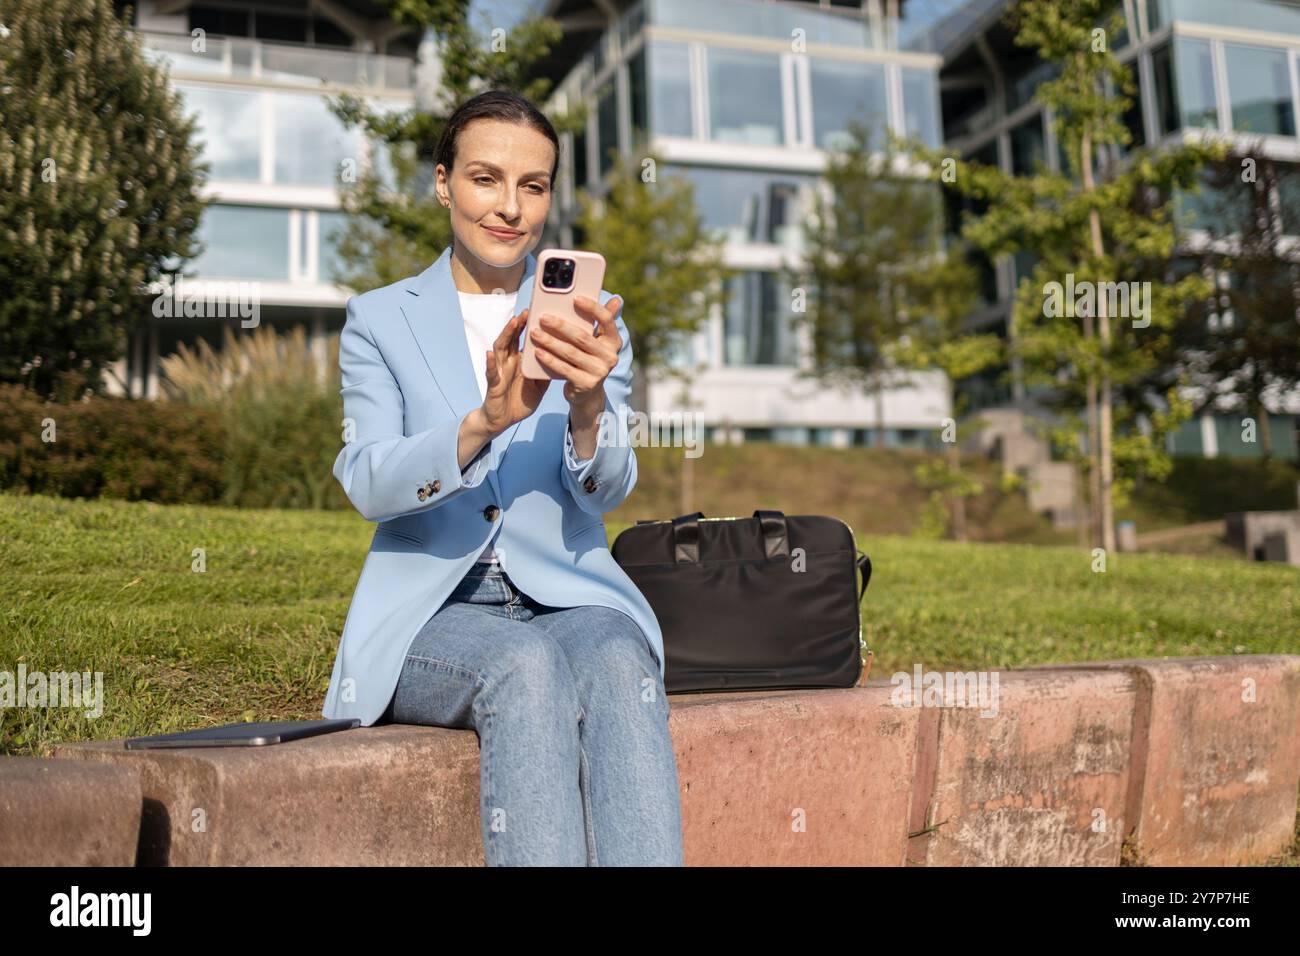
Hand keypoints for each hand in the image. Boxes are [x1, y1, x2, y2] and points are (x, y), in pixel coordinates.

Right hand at [481, 308, 549, 435]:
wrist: (503, 420)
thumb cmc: (519, 400)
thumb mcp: (539, 385)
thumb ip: (547, 371)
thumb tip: (564, 359)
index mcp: (518, 361)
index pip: (523, 339)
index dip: (529, 326)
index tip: (539, 312)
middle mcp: (507, 362)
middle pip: (511, 338)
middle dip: (519, 324)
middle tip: (528, 311)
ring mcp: (499, 371)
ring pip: (500, 349)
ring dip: (506, 335)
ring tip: (513, 323)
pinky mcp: (493, 385)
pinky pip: (491, 373)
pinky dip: (490, 364)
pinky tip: (489, 355)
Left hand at [530, 294, 622, 411]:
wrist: (587, 392)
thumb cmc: (589, 358)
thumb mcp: (598, 341)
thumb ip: (603, 320)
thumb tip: (616, 300)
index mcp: (614, 341)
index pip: (606, 320)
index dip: (592, 308)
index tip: (575, 298)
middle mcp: (610, 357)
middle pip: (582, 337)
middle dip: (560, 326)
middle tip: (543, 317)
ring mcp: (599, 372)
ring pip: (570, 352)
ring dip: (550, 342)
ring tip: (535, 333)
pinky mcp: (586, 384)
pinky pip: (564, 369)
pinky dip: (549, 360)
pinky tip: (537, 352)